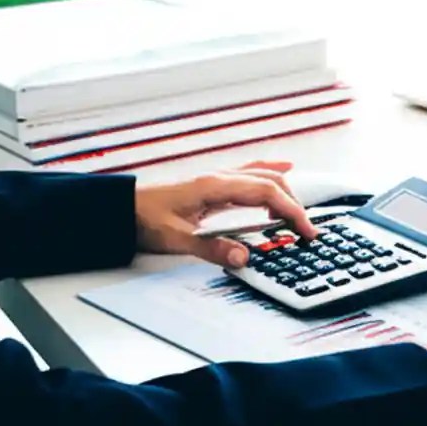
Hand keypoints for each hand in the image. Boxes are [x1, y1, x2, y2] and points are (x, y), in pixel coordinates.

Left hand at [135, 161, 317, 267]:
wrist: (119, 208)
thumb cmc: (143, 218)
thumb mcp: (175, 239)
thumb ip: (211, 248)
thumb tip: (243, 257)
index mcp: (215, 186)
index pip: (266, 192)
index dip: (292, 210)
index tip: (307, 230)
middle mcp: (219, 177)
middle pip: (270, 182)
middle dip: (294, 204)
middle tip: (307, 230)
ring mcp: (216, 178)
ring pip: (262, 176)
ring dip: (285, 191)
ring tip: (300, 211)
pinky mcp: (211, 185)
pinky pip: (249, 172)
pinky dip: (270, 172)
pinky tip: (282, 168)